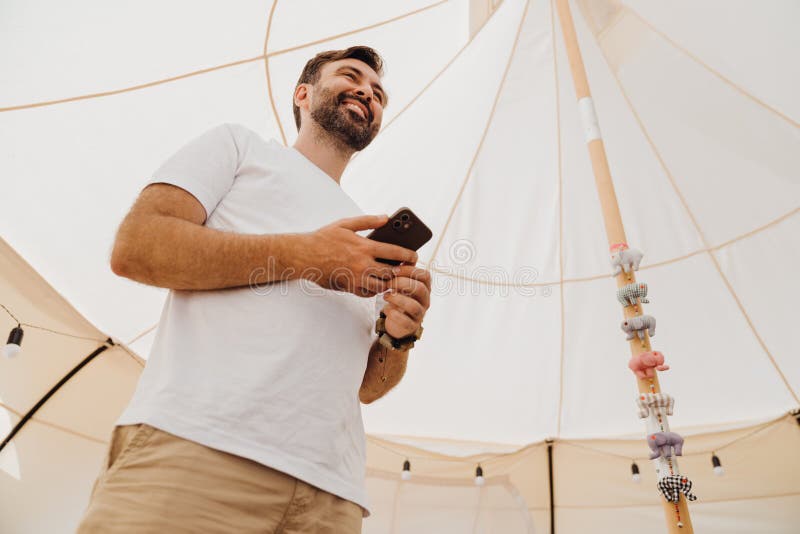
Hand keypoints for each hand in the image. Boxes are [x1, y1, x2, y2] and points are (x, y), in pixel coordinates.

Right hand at [302, 215, 418, 296]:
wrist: (303, 256)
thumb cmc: (324, 238)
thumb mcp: (345, 224)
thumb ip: (367, 221)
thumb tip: (386, 217)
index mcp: (364, 247)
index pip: (395, 253)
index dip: (408, 255)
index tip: (414, 256)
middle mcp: (362, 265)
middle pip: (391, 273)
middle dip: (401, 272)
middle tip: (406, 269)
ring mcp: (355, 278)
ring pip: (382, 286)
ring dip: (389, 282)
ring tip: (393, 276)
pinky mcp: (349, 287)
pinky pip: (368, 293)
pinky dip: (375, 289)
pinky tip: (377, 282)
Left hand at [381, 265, 430, 338]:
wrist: (397, 323)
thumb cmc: (398, 299)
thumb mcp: (401, 284)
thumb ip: (401, 273)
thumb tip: (396, 256)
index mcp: (425, 287)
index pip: (424, 275)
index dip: (409, 270)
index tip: (394, 270)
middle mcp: (425, 300)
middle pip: (420, 289)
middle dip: (402, 283)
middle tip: (388, 283)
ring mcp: (420, 314)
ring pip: (414, 306)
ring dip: (398, 299)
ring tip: (386, 295)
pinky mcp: (412, 326)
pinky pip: (405, 321)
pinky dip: (394, 313)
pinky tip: (386, 309)